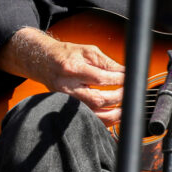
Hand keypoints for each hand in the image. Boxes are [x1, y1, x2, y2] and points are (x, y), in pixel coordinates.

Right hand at [0, 27, 125, 125]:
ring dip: (111, 115)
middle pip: (96, 99)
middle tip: (127, 93)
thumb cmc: (65, 55)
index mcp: (72, 69)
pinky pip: (85, 118)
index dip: (118, 79)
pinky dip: (100, 121)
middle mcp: (67, 87)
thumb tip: (125, 71)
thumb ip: (107, 62)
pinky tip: (111, 117)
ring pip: (90, 114)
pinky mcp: (66, 107)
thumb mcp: (87, 51)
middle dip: (117, 98)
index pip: (100, 78)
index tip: (129, 79)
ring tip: (123, 110)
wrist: (43, 61)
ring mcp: (65, 100)